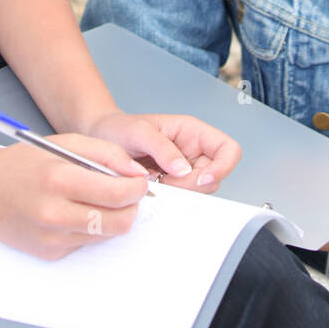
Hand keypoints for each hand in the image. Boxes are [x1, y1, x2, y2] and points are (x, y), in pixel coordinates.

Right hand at [0, 132, 149, 259]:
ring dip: (111, 217)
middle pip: (119, 223)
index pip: (117, 194)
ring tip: (97, 198)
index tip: (140, 182)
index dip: (137, 189)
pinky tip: (72, 211)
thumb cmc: (22, 163)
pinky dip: (89, 227)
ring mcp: (51, 238)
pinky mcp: (49, 253)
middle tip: (127, 193)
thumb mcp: (65, 142)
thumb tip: (136, 173)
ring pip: (105, 235)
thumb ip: (105, 154)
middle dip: (131, 208)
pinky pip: (85, 243)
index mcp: (59, 179)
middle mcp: (55, 214)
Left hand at [83, 110, 242, 193]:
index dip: (223, 167)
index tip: (200, 178)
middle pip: (215, 177)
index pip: (229, 150)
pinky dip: (170, 199)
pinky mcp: (172, 186)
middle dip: (193, 186)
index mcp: (193, 132)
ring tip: (154, 183)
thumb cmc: (119, 128)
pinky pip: (182, 198)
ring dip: (180, 193)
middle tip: (165, 183)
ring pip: (199, 192)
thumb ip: (162, 148)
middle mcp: (193, 152)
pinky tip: (151, 189)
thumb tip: (184, 170)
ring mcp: (184, 171)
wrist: (99, 140)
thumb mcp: (139, 132)